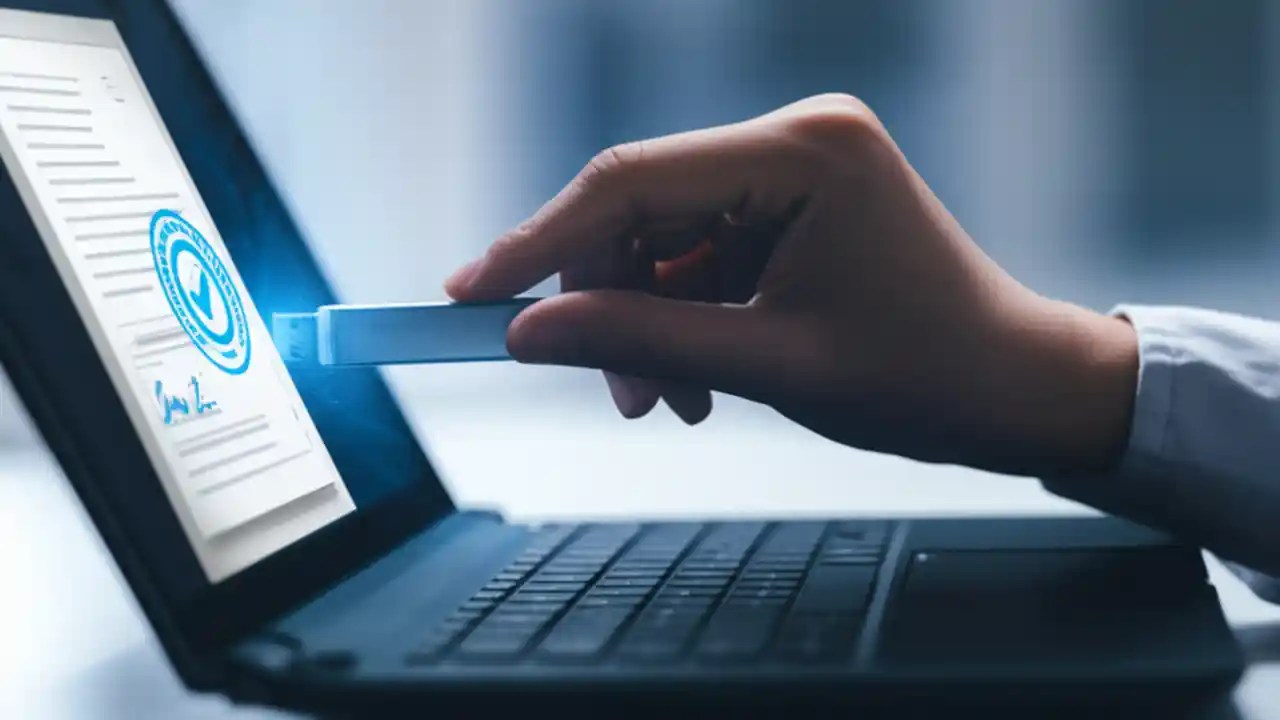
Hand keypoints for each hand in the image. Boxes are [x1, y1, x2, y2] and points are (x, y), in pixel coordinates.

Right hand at [446, 94, 1137, 476]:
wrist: (1014, 390)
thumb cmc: (923, 377)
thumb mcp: (769, 365)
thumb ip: (638, 341)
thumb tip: (526, 334)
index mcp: (803, 153)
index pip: (630, 183)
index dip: (538, 242)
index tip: (470, 293)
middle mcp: (798, 138)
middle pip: (641, 210)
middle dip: (610, 305)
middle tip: (618, 395)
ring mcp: (797, 167)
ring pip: (665, 240)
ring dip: (648, 323)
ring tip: (672, 402)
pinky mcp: (795, 203)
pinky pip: (702, 254)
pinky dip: (684, 318)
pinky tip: (701, 379)